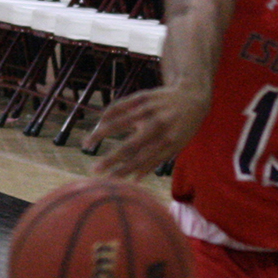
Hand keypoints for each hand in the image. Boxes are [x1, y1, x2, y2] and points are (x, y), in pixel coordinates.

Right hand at [89, 86, 210, 179]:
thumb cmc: (183, 127)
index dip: (124, 173)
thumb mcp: (176, 146)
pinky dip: (106, 116)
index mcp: (168, 142)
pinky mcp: (143, 96)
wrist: (192, 95)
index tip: (109, 183)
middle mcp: (159, 125)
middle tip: (94, 171)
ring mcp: (150, 109)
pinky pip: (119, 105)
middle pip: (130, 146)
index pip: (142, 162)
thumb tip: (135, 180)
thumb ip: (156, 161)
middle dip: (110, 160)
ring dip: (100, 134)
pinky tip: (98, 125)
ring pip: (119, 122)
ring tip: (86, 145)